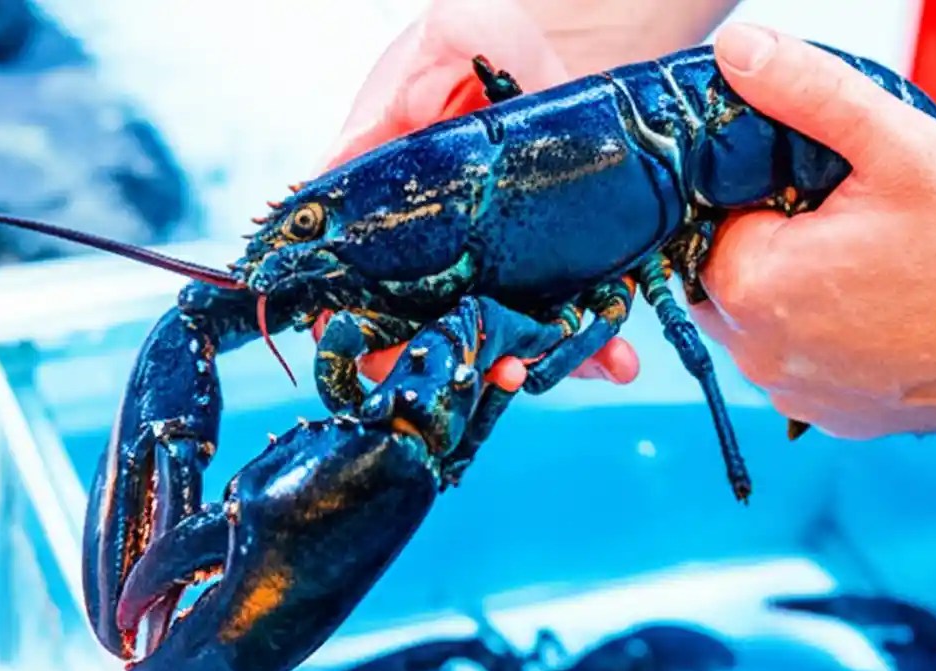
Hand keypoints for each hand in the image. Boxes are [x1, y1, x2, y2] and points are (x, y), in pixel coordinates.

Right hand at [310, 0, 738, 390]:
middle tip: (495, 370)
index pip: (366, 292)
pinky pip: (580, 312)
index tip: (386, 360)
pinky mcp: (572, 257)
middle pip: (444, 330)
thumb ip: (374, 125)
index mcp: (398, 215)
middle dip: (465, 363)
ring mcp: (514, 259)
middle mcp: (453, 250)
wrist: (568, 27)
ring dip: (535, 363)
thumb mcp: (419, 68)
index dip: (368, 336)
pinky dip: (596, 342)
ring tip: (558, 370)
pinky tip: (617, 357)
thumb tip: (318, 186)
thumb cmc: (476, 39)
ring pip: (514, 334)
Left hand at [693, 24, 935, 440]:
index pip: (710, 219)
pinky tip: (880, 310)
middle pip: (728, 270)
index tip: (816, 186)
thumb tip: (739, 52)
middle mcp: (757, 352)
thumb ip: (809, 93)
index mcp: (750, 285)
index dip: (759, 191)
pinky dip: (825, 333)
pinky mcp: (829, 415)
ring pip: (762, 317)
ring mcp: (793, 392)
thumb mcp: (899, 148)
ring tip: (871, 265)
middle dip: (774, 236)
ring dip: (797, 286)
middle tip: (850, 221)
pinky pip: (801, 359)